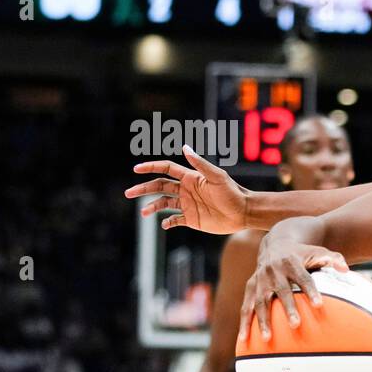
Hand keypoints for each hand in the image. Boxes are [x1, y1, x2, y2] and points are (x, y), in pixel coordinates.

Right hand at [126, 145, 250, 233]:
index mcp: (190, 178)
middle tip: (128, 193)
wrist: (244, 212)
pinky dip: (167, 222)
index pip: (166, 169)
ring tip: (143, 212)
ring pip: (163, 203)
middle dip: (143, 189)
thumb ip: (200, 163)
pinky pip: (174, 220)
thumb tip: (185, 147)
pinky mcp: (192, 219)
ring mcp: (188, 204)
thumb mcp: (217, 176)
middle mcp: (186, 190)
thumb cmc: (232, 192)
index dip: (151, 167)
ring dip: (152, 206)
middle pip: (159, 186)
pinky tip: (164, 224)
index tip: (136, 169)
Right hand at [239, 238, 348, 341]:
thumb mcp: (318, 251)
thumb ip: (333, 259)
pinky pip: (246, 306)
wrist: (275, 244)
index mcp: (292, 262)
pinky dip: (244, 323)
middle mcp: (274, 271)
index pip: (304, 278)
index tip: (320, 305)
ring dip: (263, 320)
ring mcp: (260, 280)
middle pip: (282, 291)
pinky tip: (244, 339)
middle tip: (295, 325)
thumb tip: (346, 269)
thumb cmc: (302, 253)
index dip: (311, 291)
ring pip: (261, 301)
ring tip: (267, 338)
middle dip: (288, 308)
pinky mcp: (250, 287)